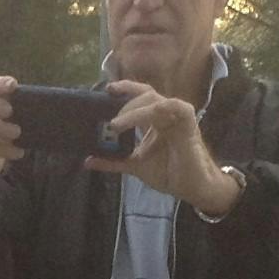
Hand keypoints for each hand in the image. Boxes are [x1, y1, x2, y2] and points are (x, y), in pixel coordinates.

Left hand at [89, 81, 236, 213]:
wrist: (190, 188)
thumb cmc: (168, 173)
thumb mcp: (135, 166)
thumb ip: (113, 161)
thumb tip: (88, 160)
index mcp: (154, 121)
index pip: (140, 98)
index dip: (125, 90)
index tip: (106, 90)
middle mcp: (166, 115)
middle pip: (146, 94)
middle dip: (125, 98)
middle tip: (108, 113)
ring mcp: (177, 118)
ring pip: (155, 101)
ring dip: (134, 110)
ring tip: (116, 125)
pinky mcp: (188, 123)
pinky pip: (175, 107)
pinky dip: (158, 108)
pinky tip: (143, 116)